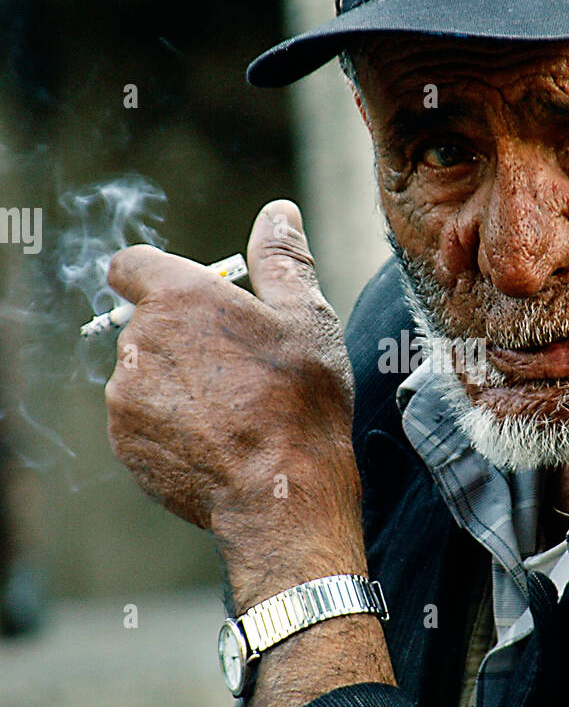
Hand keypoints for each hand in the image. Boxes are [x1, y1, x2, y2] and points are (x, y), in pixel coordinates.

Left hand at [105, 200, 366, 610]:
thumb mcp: (306, 318)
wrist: (281, 493)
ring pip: (143, 374)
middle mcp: (137, 342)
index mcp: (177, 297)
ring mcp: (125, 397)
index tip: (194, 300)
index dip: (159, 276)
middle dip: (182, 336)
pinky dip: (170, 424)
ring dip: (175, 381)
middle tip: (238, 365)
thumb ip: (282, 259)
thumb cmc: (300, 400)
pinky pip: (142, 421)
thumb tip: (277, 213)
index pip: (132, 265)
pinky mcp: (124, 444)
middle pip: (145, 323)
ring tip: (232, 409)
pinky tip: (216, 440)